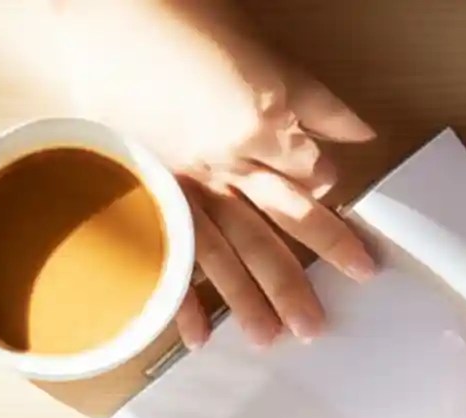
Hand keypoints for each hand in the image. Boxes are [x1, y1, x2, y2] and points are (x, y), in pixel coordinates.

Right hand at [58, 0, 376, 348]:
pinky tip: (201, 336)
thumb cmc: (183, 24)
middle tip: (325, 322)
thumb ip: (314, 100)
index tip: (337, 224)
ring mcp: (184, 183)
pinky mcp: (147, 191)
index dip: (329, 203)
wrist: (105, 21)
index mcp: (262, 124)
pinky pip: (170, 252)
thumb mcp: (262, 53)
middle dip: (307, 275)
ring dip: (254, 300)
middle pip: (281, 228)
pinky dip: (183, 297)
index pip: (313, 178)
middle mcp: (228, 164)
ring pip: (230, 253)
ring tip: (277, 339)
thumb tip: (360, 132)